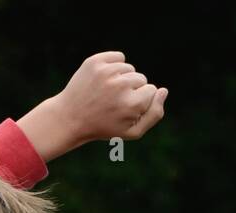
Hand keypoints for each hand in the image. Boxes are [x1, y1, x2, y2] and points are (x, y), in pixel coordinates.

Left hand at [18, 51, 166, 159]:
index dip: (142, 100)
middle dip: (133, 89)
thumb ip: (154, 114)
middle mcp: (120, 86)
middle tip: (115, 102)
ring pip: (130, 68)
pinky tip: (106, 79)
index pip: (152, 90)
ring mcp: (107, 71)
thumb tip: (164, 90)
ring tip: (108, 92)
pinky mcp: (95, 61)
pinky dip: (115, 66)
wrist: (71, 117)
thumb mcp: (133, 131)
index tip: (127, 109)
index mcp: (131, 104)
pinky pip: (119, 57)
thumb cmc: (105, 127)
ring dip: (123, 78)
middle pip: (141, 78)